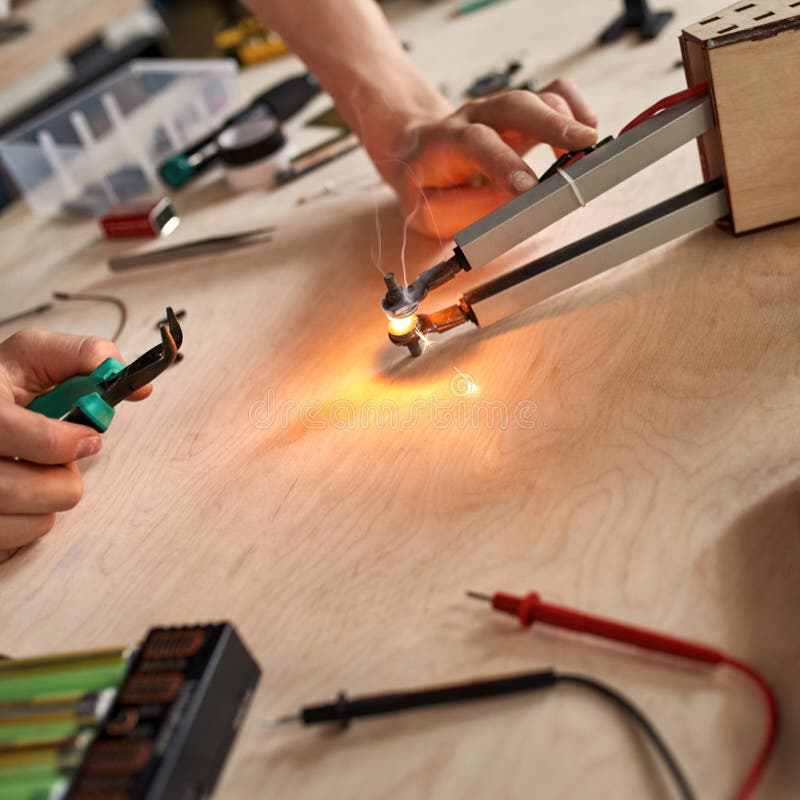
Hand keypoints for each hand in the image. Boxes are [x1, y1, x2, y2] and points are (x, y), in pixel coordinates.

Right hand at [0, 330, 151, 561]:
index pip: (9, 432)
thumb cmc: (4, 387)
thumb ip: (84, 357)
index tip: (88, 438)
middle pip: (19, 489)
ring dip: (53, 497)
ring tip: (40, 470)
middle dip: (63, 476)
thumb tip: (139, 387)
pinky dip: (37, 518)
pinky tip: (25, 492)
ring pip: (34, 519)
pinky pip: (23, 539)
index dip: (58, 441)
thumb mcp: (34, 357)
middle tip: (67, 458)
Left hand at [375, 79, 597, 237]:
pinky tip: (586, 133)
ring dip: (569, 120)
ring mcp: (501, 111)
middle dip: (551, 124)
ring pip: (539, 98)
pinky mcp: (523, 113)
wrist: (418, 155)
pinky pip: (554, 93)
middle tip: (583, 145)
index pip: (477, 144)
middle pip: (515, 105)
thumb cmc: (426, 187)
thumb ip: (465, 208)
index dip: (505, 163)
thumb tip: (508, 201)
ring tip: (588, 149)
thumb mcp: (430, 210)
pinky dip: (576, 108)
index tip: (530, 189)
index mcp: (446, 142)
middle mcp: (475, 118)